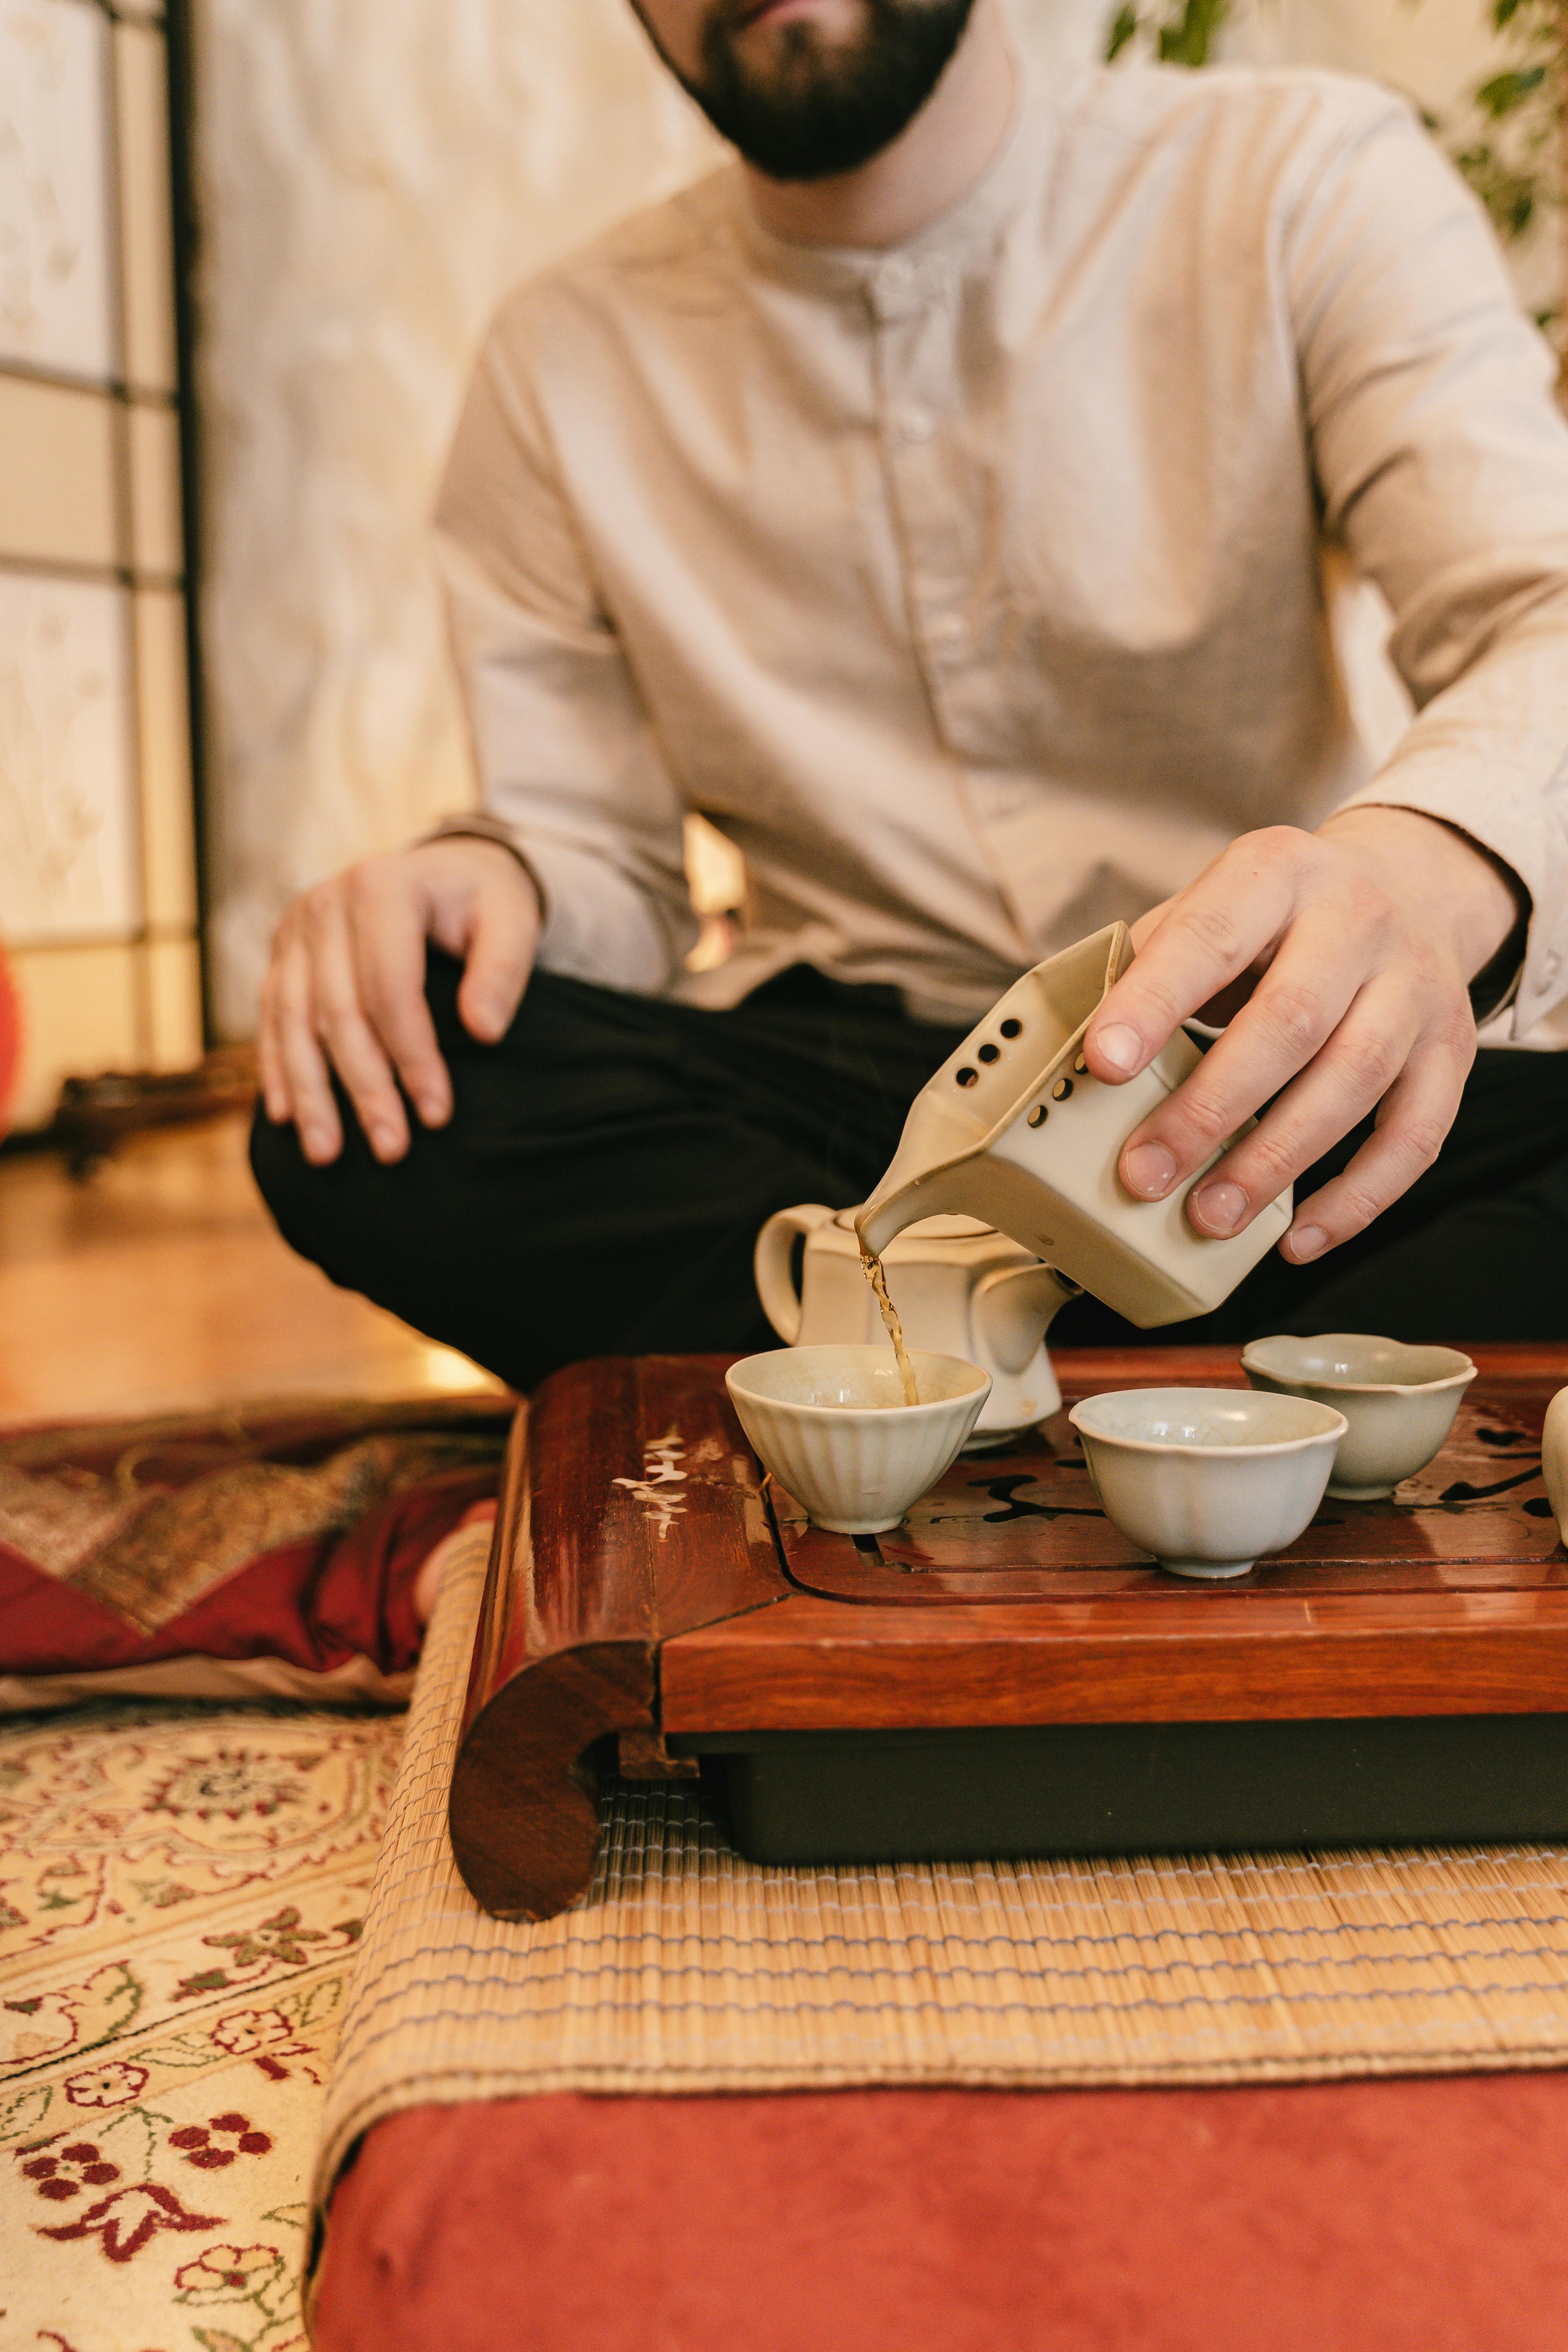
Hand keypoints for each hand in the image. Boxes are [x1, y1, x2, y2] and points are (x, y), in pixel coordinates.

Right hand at [258, 837, 540, 1165]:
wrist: (443, 871)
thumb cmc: (482, 902)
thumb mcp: (511, 919)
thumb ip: (503, 969)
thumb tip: (484, 1031)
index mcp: (382, 887)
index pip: (390, 990)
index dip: (412, 1058)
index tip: (437, 1115)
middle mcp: (326, 904)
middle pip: (339, 1013)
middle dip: (364, 1089)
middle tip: (391, 1150)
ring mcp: (295, 929)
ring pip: (295, 1023)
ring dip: (311, 1093)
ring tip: (327, 1153)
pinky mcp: (282, 953)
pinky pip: (272, 1018)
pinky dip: (279, 1068)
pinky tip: (286, 1116)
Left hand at [1081, 811, 1524, 1265]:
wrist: (1409, 888)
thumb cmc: (1276, 922)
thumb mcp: (1215, 907)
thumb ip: (1150, 967)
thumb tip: (1067, 1052)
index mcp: (1276, 873)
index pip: (1209, 937)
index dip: (1154, 1002)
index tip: (1102, 1064)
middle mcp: (1357, 920)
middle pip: (1289, 1020)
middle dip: (1209, 1108)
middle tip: (1143, 1174)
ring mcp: (1415, 986)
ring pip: (1353, 1080)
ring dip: (1274, 1160)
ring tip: (1208, 1216)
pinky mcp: (1451, 1050)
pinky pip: (1415, 1135)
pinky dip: (1357, 1197)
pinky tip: (1297, 1238)